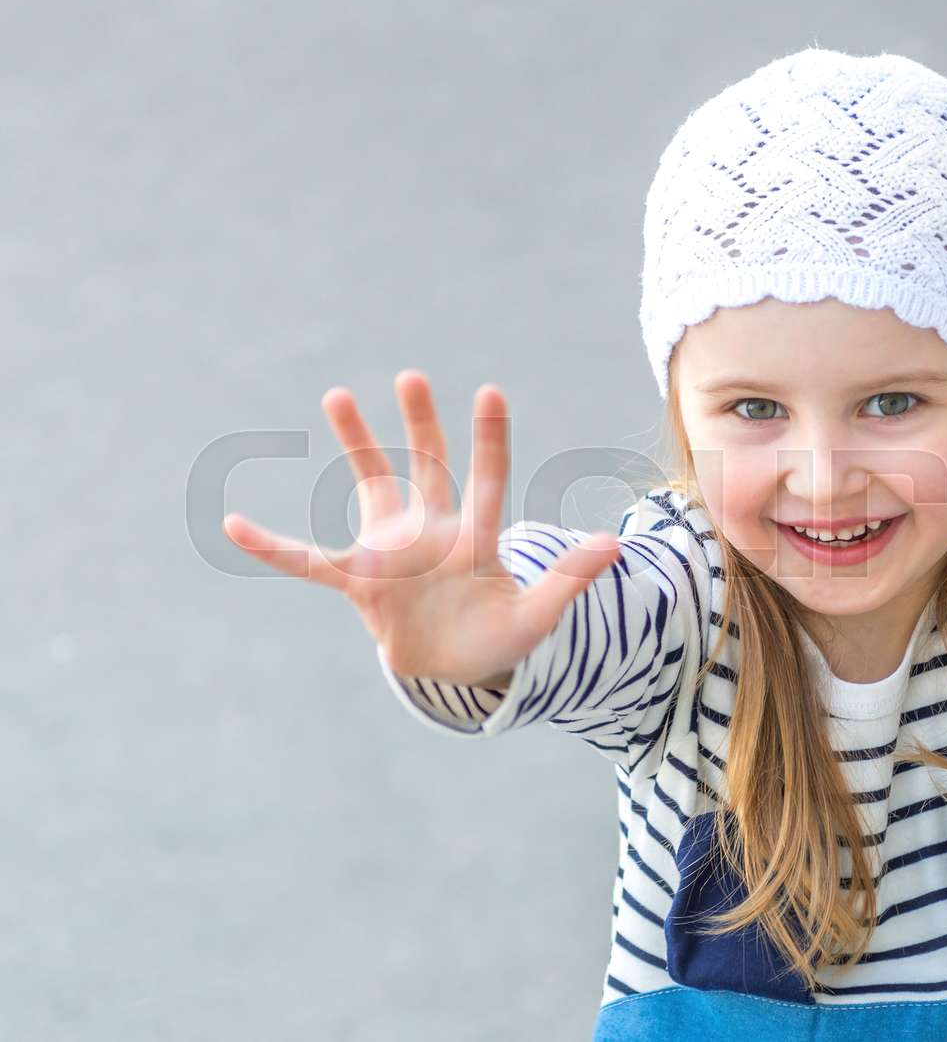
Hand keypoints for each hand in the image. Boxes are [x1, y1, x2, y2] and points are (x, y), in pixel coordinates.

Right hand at [223, 370, 622, 685]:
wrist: (454, 666)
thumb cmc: (498, 635)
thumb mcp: (537, 615)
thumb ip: (568, 579)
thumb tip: (615, 544)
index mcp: (477, 539)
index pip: (486, 480)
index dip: (489, 440)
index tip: (491, 392)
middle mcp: (432, 531)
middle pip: (428, 467)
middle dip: (421, 425)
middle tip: (412, 377)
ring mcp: (392, 552)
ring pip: (372, 486)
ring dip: (359, 446)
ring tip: (339, 394)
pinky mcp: (360, 583)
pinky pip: (308, 562)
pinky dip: (273, 547)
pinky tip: (234, 525)